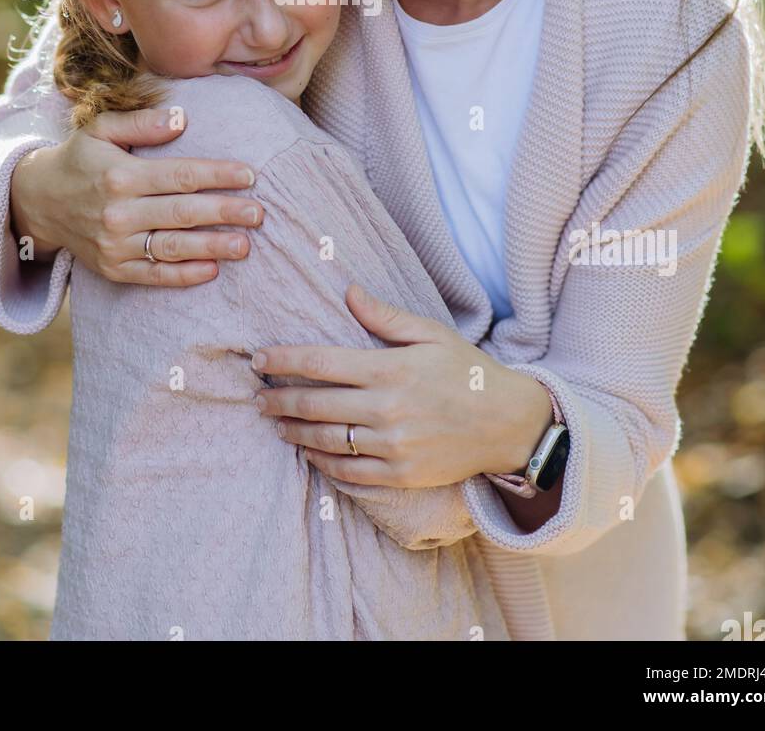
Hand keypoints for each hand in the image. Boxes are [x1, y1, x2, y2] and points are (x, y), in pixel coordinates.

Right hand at [9, 104, 263, 284]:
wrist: (38, 202)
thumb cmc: (80, 159)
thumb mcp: (100, 129)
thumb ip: (141, 122)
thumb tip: (182, 117)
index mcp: (121, 175)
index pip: (180, 175)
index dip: (217, 175)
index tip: (250, 175)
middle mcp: (118, 212)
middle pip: (183, 213)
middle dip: (225, 213)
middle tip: (260, 214)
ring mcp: (115, 244)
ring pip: (172, 248)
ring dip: (211, 247)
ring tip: (245, 245)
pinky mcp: (113, 269)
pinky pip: (153, 275)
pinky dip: (183, 276)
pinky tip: (212, 270)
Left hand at [252, 283, 553, 486]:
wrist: (508, 423)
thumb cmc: (467, 371)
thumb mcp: (431, 333)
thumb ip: (385, 316)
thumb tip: (348, 291)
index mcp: (389, 368)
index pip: (320, 363)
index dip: (283, 360)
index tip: (259, 359)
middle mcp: (385, 409)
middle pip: (313, 403)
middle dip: (278, 399)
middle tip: (256, 396)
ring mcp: (391, 446)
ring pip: (325, 440)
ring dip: (293, 431)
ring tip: (275, 423)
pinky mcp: (399, 474)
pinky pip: (348, 471)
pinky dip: (322, 462)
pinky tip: (308, 452)